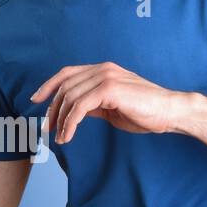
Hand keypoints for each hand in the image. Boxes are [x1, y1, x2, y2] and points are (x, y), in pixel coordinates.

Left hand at [30, 62, 181, 143]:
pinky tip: (68, 135)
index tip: (36, 99)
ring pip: (70, 97)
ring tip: (60, 137)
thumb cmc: (145, 111)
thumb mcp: (112, 107)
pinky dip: (70, 123)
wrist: (169, 112)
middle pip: (64, 86)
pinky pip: (79, 107)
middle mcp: (103, 69)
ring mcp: (106, 77)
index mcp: (103, 70)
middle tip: (48, 129)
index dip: (49, 85)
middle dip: (52, 109)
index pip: (67, 73)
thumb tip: (74, 111)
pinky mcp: (109, 90)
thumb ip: (93, 104)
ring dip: (60, 120)